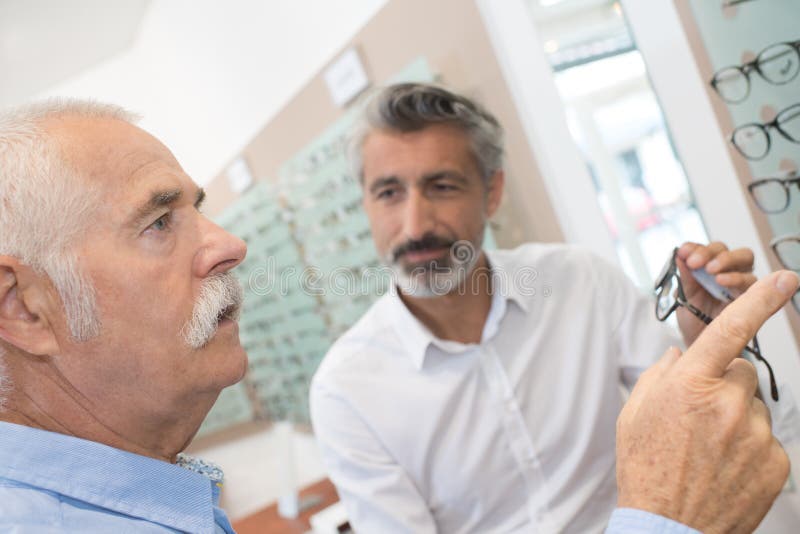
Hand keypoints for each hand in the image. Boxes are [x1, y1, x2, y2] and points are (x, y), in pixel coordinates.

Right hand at [616, 270, 797, 533]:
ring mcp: (755, 435)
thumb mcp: (636, 410)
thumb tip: (683, 355)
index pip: (729, 331)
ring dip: (739, 417)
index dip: (759, 300)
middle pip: (743, 372)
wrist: (668, 526)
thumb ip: (661, 373)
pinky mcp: (776, 463)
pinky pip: (768, 438)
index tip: (784, 278)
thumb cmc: (645, 465)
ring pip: (756, 407)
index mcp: (689, 385)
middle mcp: (727, 404)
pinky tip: (727, 466)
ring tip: (712, 448)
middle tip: (701, 416)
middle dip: (727, 384)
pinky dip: (751, 446)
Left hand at [676, 241, 755, 344]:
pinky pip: (750, 281)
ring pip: (743, 259)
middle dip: (710, 252)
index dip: (696, 247)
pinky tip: (722, 282)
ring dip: (726, 260)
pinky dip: (736, 277)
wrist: (701, 344)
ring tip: (711, 271)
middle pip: (726, 250)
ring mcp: (739, 281)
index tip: (683, 252)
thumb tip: (678, 255)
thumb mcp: (683, 296)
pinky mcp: (751, 295)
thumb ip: (683, 276)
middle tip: (696, 262)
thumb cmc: (693, 318)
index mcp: (706, 267)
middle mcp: (725, 270)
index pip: (706, 249)